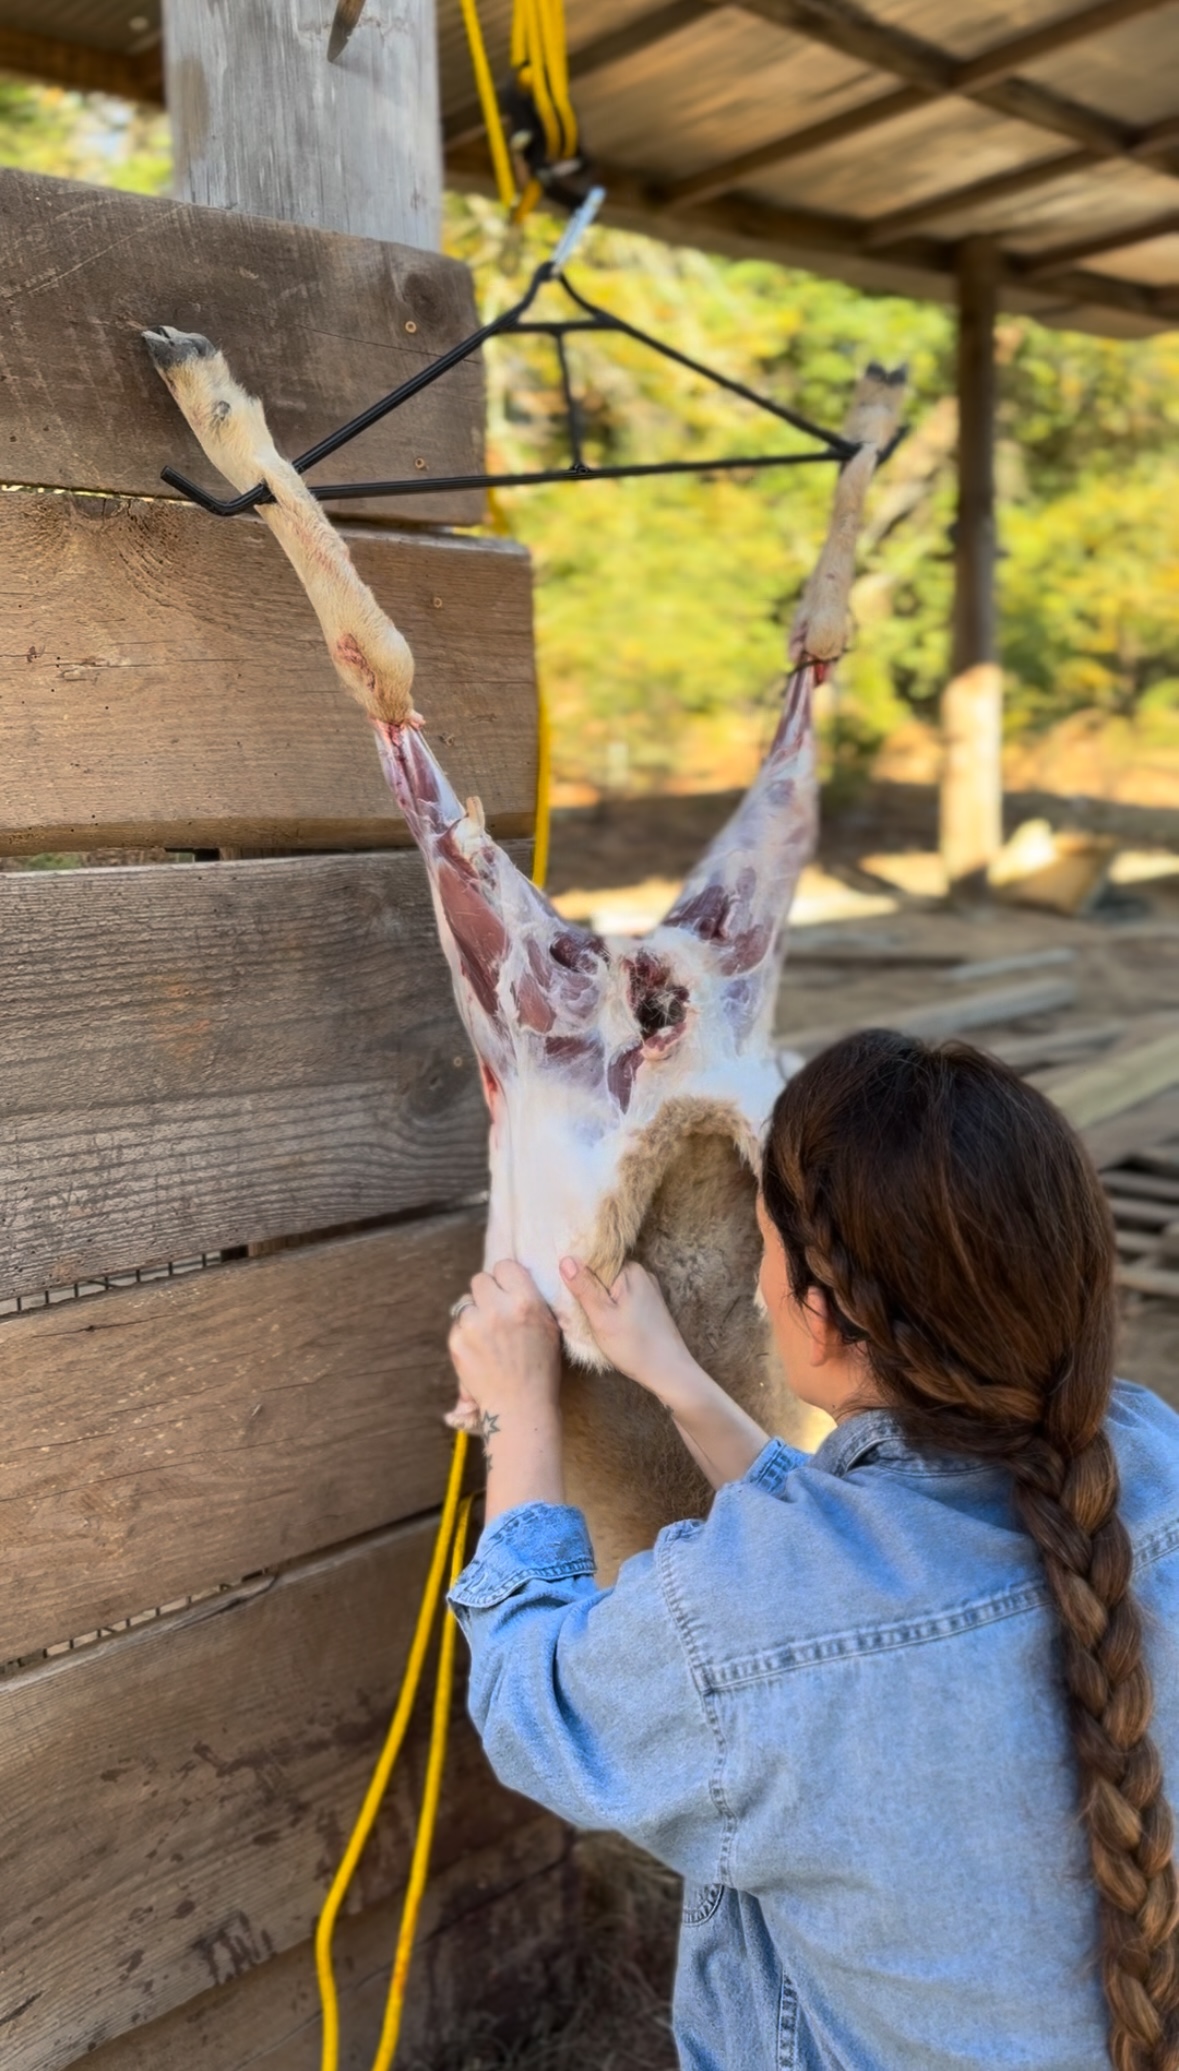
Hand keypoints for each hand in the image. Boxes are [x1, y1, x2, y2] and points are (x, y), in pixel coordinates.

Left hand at [447, 1260, 563, 1521]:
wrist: (519, 1406)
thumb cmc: (540, 1368)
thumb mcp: (549, 1327)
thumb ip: (531, 1299)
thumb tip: (513, 1277)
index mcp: (526, 1302)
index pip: (505, 1266)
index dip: (506, 1279)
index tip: (508, 1291)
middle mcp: (498, 1309)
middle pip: (480, 1279)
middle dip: (486, 1294)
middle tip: (495, 1313)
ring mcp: (474, 1325)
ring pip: (466, 1302)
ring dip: (474, 1314)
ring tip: (489, 1339)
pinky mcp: (456, 1341)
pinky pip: (457, 1324)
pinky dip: (465, 1334)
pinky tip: (480, 1352)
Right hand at [559, 1256, 695, 1398]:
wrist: (668, 1371)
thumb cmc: (634, 1346)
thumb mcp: (602, 1317)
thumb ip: (584, 1287)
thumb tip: (566, 1259)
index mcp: (630, 1270)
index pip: (594, 1259)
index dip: (576, 1271)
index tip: (562, 1289)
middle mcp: (640, 1273)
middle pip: (602, 1272)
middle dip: (585, 1287)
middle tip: (569, 1308)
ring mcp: (646, 1288)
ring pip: (610, 1286)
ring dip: (596, 1299)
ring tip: (584, 1317)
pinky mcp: (648, 1304)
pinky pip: (620, 1296)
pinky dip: (608, 1306)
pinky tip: (602, 1321)